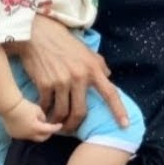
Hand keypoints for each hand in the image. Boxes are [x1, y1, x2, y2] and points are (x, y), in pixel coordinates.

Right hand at [0, 97, 61, 141]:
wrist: (8, 107)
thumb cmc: (24, 106)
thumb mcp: (38, 110)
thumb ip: (43, 118)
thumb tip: (43, 122)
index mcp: (36, 128)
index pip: (50, 130)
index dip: (56, 128)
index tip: (60, 125)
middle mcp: (28, 135)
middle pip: (42, 138)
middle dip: (48, 134)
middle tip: (51, 128)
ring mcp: (20, 136)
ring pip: (32, 137)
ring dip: (37, 133)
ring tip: (39, 126)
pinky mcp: (13, 134)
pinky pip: (23, 135)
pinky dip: (28, 132)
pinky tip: (28, 126)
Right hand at [10, 17, 126, 132]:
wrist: (38, 35)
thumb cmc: (65, 44)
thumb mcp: (87, 52)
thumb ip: (99, 66)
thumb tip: (108, 77)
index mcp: (94, 69)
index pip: (110, 93)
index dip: (119, 111)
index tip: (125, 125)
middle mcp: (80, 77)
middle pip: (81, 111)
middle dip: (75, 125)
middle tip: (70, 129)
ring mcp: (62, 81)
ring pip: (62, 112)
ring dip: (58, 122)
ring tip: (56, 124)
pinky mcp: (45, 83)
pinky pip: (46, 105)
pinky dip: (45, 112)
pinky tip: (43, 112)